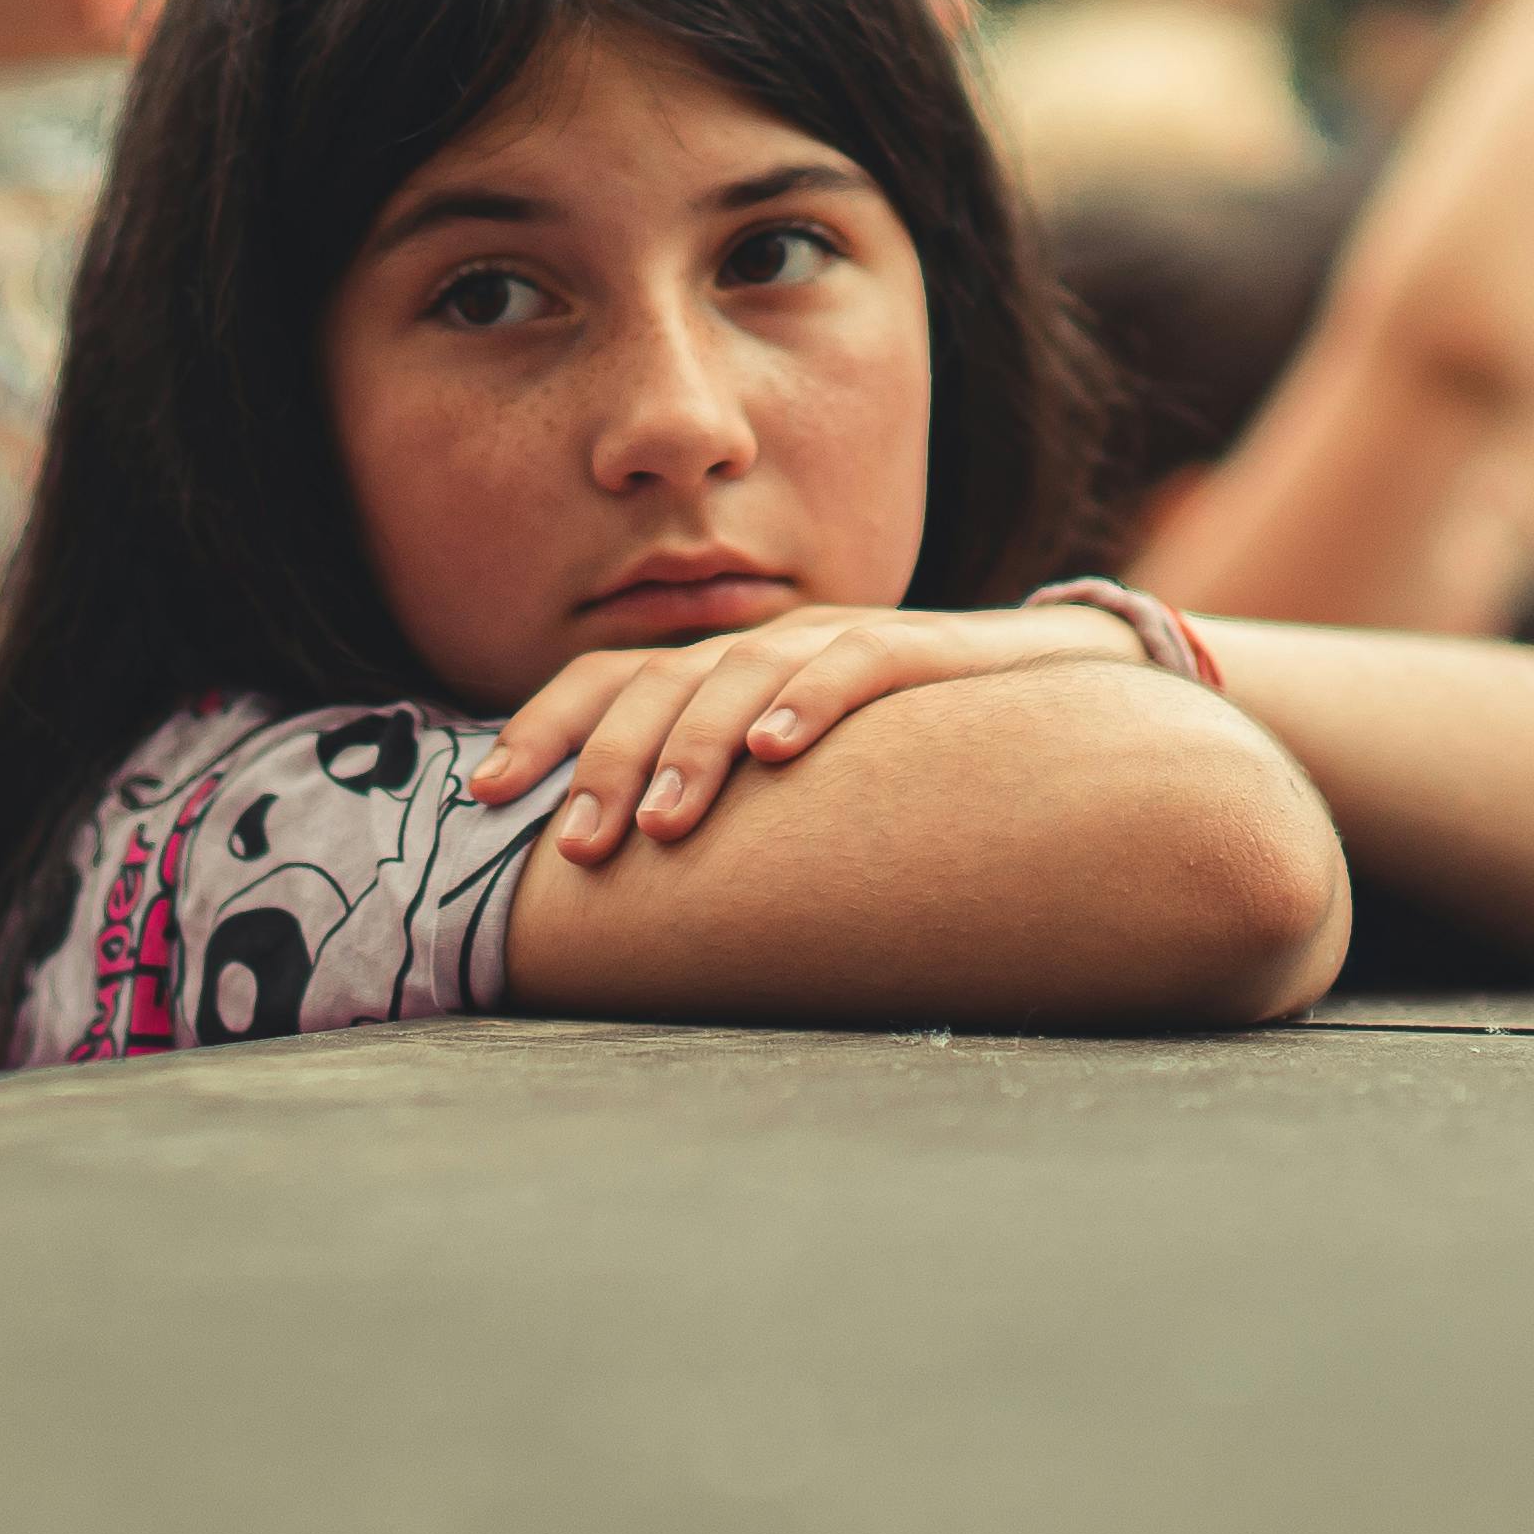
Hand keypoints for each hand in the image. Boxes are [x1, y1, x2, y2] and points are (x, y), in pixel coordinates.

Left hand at [464, 603, 1154, 863]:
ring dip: (692, 749)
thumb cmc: (899, 754)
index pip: (606, 681)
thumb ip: (715, 814)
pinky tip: (775, 750)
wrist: (1049, 687)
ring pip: (738, 674)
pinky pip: (852, 663)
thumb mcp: (791, 783)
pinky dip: (806, 700)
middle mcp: (763, 646)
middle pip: (654, 681)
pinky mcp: (917, 652)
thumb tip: (613, 894)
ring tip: (664, 827)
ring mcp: (835, 640)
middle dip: (604, 762)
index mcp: (719, 675)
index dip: (540, 730)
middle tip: (576, 845)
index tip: (484, 798)